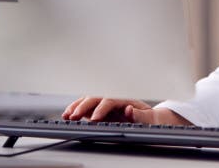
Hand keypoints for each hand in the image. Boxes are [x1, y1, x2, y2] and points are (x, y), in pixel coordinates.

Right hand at [62, 97, 190, 124]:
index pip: (110, 101)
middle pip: (96, 98)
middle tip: (73, 117)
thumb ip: (140, 115)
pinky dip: (76, 110)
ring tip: (66, 116)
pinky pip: (87, 108)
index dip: (101, 109)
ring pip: (89, 101)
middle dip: (83, 106)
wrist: (151, 119)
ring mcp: (107, 105)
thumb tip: (130, 110)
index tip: (94, 119)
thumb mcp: (150, 117)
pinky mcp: (101, 111)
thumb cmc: (150, 118)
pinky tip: (68, 116)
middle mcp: (114, 100)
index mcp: (126, 100)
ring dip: (77, 107)